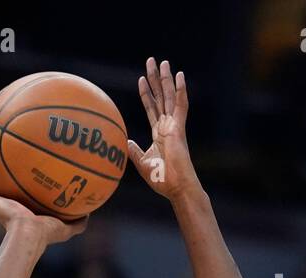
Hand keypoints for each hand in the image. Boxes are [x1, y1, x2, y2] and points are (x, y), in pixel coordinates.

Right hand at [0, 163, 88, 244]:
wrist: (28, 234)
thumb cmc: (46, 233)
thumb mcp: (67, 228)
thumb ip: (78, 222)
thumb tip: (90, 212)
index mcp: (24, 214)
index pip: (23, 201)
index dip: (24, 191)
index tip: (27, 178)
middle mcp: (9, 209)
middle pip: (4, 192)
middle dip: (3, 180)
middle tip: (6, 164)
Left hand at [128, 57, 201, 201]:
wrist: (176, 187)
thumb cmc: (161, 179)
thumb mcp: (142, 163)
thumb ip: (135, 151)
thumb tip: (125, 141)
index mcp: (159, 133)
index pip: (152, 108)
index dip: (146, 93)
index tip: (141, 79)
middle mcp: (168, 126)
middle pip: (160, 97)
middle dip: (155, 79)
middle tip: (152, 61)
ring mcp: (174, 126)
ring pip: (170, 97)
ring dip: (166, 79)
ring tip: (163, 62)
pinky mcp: (180, 129)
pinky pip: (181, 106)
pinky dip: (181, 90)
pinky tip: (179, 76)